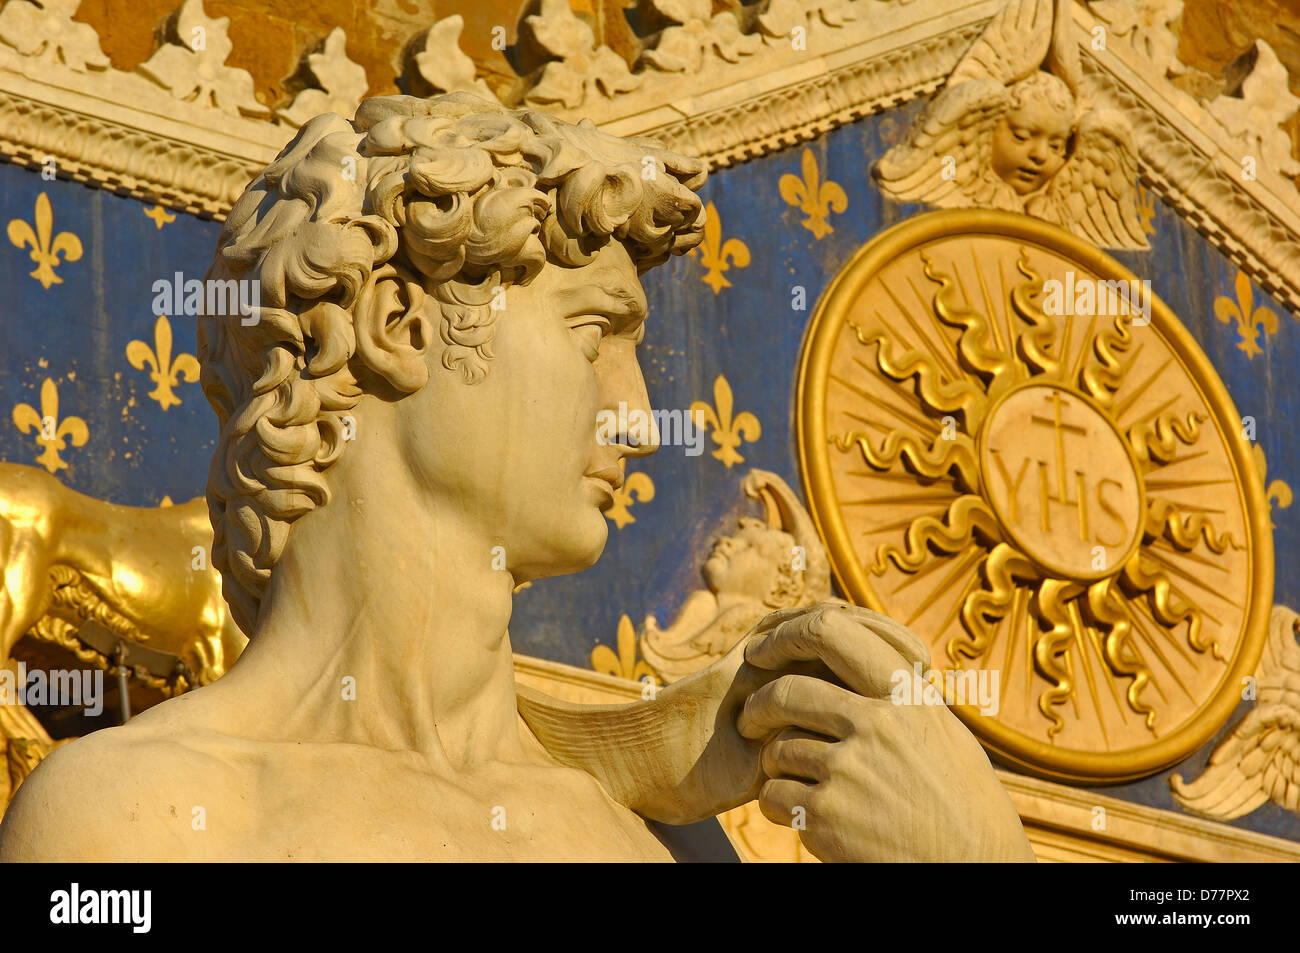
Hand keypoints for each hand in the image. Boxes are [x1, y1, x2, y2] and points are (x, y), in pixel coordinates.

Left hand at [736, 602, 1034, 861]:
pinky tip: (810, 817)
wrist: (976, 869)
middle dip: (758, 706)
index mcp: (907, 696)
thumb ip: (897, 694)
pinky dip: (780, 807)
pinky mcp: (826, 816)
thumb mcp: (943, 731)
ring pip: (777, 749)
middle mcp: (877, 724)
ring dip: (778, 766)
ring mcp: (848, 770)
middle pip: (786, 692)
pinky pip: (773, 796)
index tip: (764, 649)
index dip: (785, 635)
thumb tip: (852, 654)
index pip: (832, 631)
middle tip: (750, 720)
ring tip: (806, 784)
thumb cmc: (963, 803)